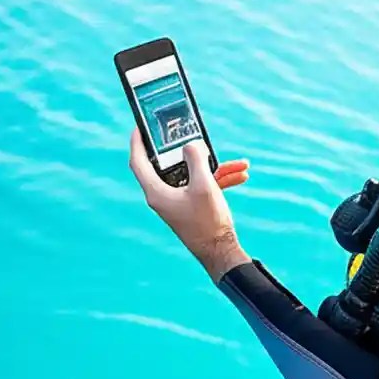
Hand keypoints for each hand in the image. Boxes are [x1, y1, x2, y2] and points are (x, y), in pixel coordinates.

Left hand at [128, 131, 252, 281]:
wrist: (221, 252)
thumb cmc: (208, 222)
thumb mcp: (204, 185)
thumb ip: (196, 159)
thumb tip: (191, 145)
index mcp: (157, 192)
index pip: (138, 161)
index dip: (138, 141)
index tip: (140, 126)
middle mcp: (164, 196)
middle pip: (170, 165)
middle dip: (189, 151)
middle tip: (190, 133)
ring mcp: (179, 201)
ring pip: (194, 174)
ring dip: (216, 167)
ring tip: (240, 163)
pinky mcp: (192, 206)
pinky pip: (204, 186)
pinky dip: (220, 179)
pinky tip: (240, 175)